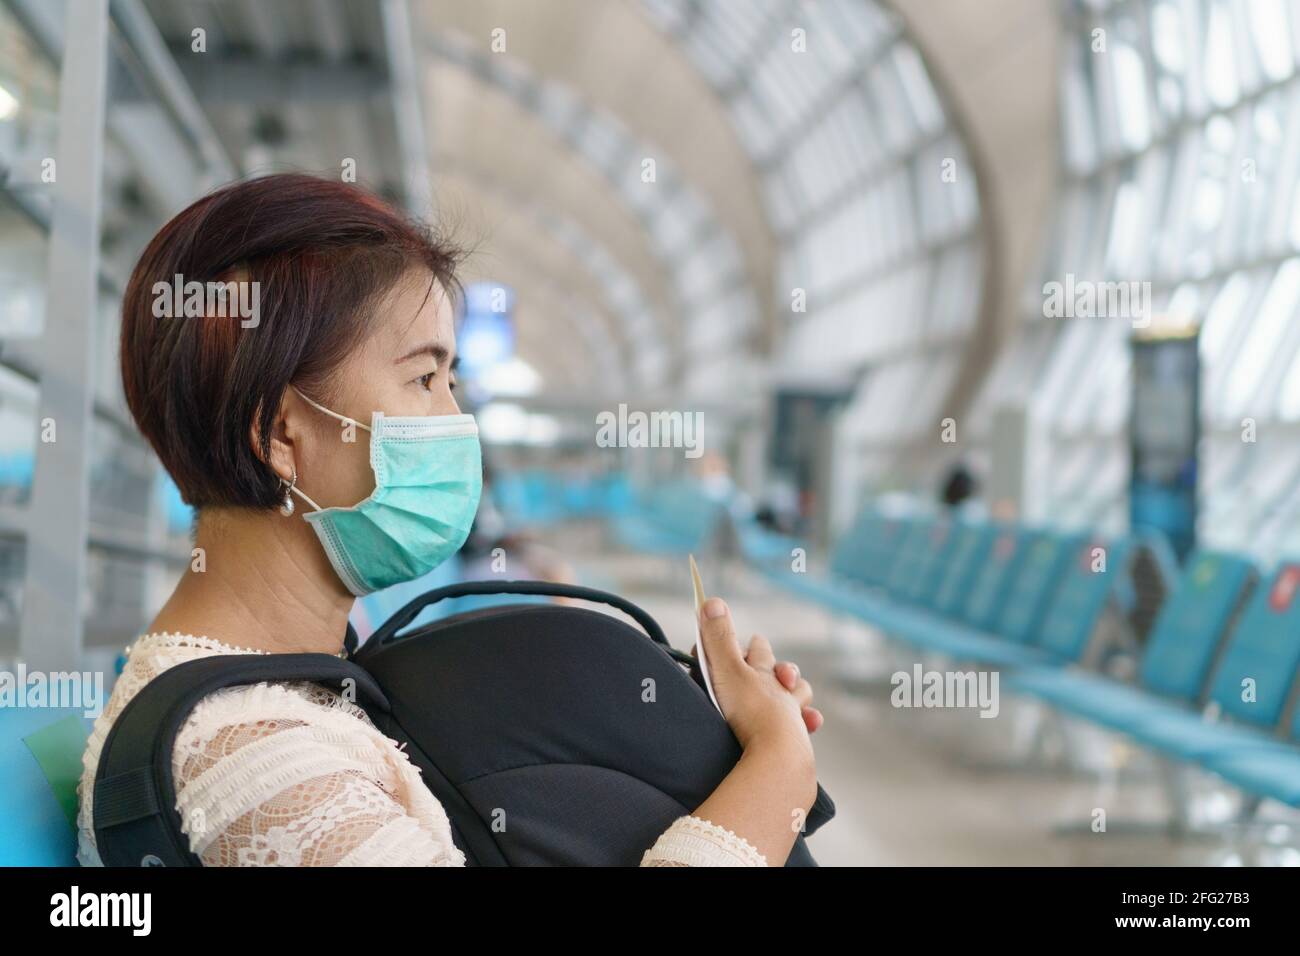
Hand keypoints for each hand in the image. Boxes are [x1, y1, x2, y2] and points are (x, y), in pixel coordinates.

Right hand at [697, 597, 820, 759]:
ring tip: (789, 698)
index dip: (751, 645)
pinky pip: (804, 730)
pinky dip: (804, 725)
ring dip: (794, 695)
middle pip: (785, 670)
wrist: (778, 756)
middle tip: (771, 668)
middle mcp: (784, 690)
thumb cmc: (751, 711)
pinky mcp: (798, 743)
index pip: (759, 648)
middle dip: (778, 667)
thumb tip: (711, 600)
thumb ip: (718, 638)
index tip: (747, 642)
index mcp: (765, 671)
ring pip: (800, 696)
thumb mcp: (727, 670)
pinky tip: (802, 727)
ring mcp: (794, 716)